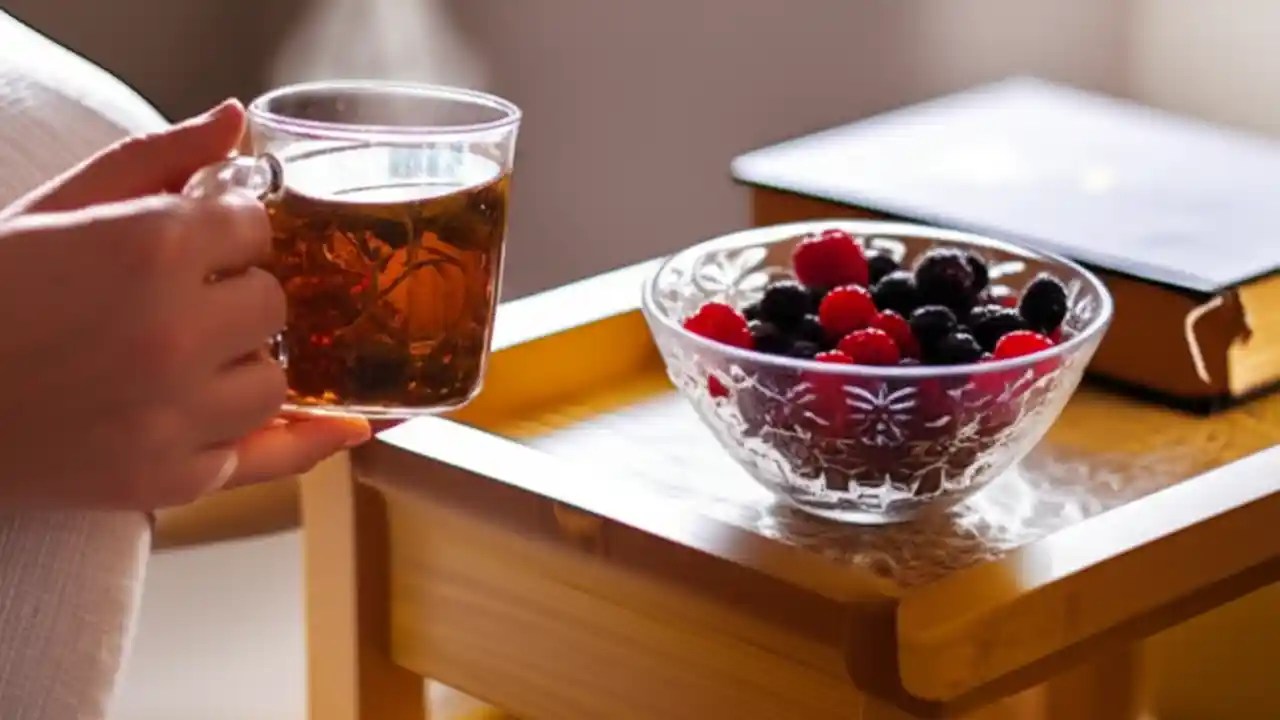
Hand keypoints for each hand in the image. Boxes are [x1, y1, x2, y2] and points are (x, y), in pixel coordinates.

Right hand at [0, 100, 368, 510]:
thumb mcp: (60, 207)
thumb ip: (155, 158)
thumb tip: (236, 122)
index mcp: (152, 246)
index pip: (256, 230)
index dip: (230, 236)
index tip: (206, 245)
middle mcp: (176, 330)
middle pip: (273, 304)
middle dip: (240, 298)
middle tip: (192, 304)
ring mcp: (175, 412)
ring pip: (277, 382)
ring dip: (247, 367)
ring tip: (191, 362)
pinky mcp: (168, 479)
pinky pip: (263, 459)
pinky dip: (261, 437)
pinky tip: (323, 423)